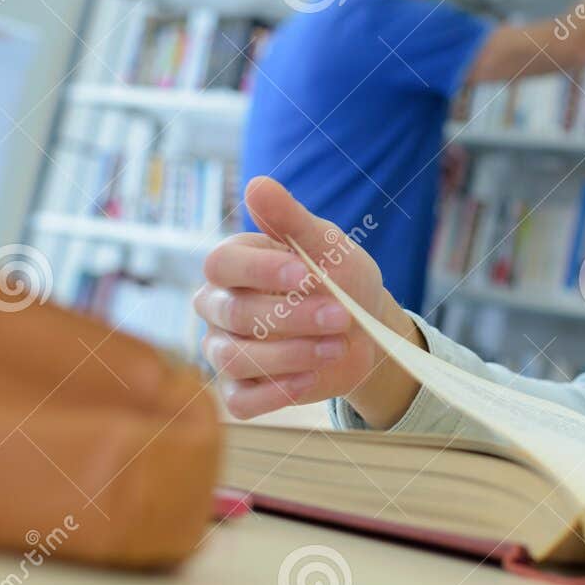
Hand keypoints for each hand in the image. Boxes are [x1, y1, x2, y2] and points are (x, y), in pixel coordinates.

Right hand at [194, 176, 422, 425]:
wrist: (366, 328)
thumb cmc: (340, 278)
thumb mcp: (327, 246)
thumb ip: (292, 220)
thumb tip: (257, 184)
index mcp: (234, 265)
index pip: (222, 264)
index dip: (260, 270)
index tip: (306, 274)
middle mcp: (218, 307)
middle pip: (233, 313)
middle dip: (292, 317)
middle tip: (341, 315)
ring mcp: (224, 349)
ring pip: (235, 357)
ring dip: (292, 353)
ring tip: (337, 345)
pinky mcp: (240, 389)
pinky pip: (240, 399)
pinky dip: (277, 392)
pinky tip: (311, 378)